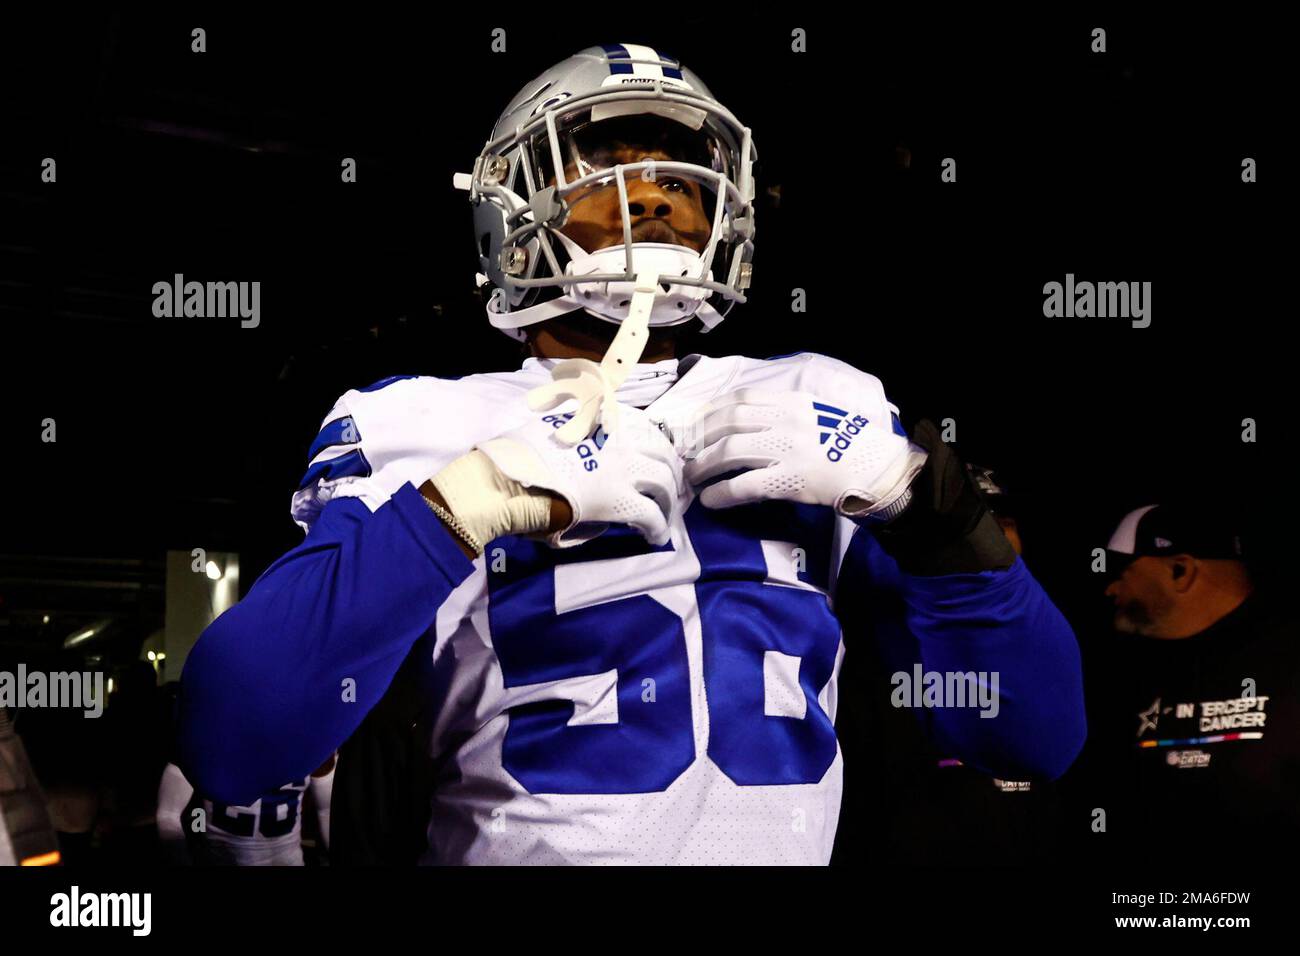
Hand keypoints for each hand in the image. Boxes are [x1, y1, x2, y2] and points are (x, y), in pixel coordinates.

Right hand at [476, 403, 682, 546]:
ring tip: (666, 515)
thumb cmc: (522, 456)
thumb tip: (595, 451)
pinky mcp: (620, 500)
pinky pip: (652, 515)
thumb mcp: (556, 429)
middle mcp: (620, 440)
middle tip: (671, 489)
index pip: (646, 427)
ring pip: (664, 483)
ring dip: (669, 500)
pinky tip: (656, 538)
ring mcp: (623, 470)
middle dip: (671, 472)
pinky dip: (659, 528)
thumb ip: (582, 433)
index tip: (657, 457)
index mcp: (604, 418)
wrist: (509, 479)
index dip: (656, 445)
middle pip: (663, 454)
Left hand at [672, 388, 927, 518]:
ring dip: (704, 466)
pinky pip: (745, 485)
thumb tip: (753, 424)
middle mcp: (786, 421)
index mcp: (793, 402)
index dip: (711, 411)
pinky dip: (722, 493)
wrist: (882, 469)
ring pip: (730, 451)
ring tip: (693, 479)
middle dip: (700, 438)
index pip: (741, 400)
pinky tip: (710, 501)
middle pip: (728, 423)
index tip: (697, 424)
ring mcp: (787, 450)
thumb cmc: (852, 444)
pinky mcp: (790, 480)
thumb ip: (788, 414)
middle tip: (687, 454)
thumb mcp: (819, 415)